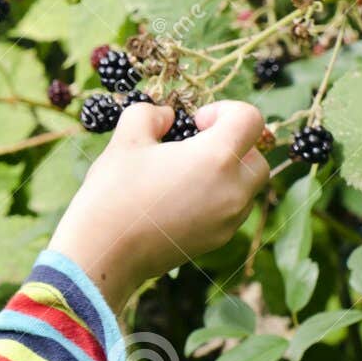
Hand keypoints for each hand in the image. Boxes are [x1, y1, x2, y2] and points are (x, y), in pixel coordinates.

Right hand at [48, 100, 269, 312]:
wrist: (104, 250)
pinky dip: (217, 199)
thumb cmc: (113, 191)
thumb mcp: (126, 139)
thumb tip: (167, 116)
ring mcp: (228, 219)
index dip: (224, 110)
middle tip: (195, 147)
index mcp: (216, 157)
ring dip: (228, 174)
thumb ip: (150, 114)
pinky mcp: (217, 240)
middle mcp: (233, 190)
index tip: (195, 122)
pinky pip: (232, 211)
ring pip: (248, 188)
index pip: (250, 119)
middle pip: (257, 157)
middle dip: (233, 145)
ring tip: (186, 176)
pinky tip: (179, 201)